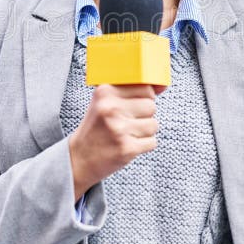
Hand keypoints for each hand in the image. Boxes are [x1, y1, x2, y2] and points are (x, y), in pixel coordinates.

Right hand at [69, 83, 165, 199]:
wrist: (79, 159)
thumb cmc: (97, 127)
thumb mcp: (105, 101)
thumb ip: (131, 89)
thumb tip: (163, 84)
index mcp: (105, 92)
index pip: (145, 87)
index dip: (143, 98)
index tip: (131, 106)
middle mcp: (111, 108)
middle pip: (151, 106)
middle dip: (144, 115)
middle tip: (126, 122)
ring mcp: (118, 129)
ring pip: (154, 125)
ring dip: (144, 132)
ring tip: (126, 134)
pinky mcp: (126, 148)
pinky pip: (152, 142)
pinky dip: (143, 146)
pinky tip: (127, 145)